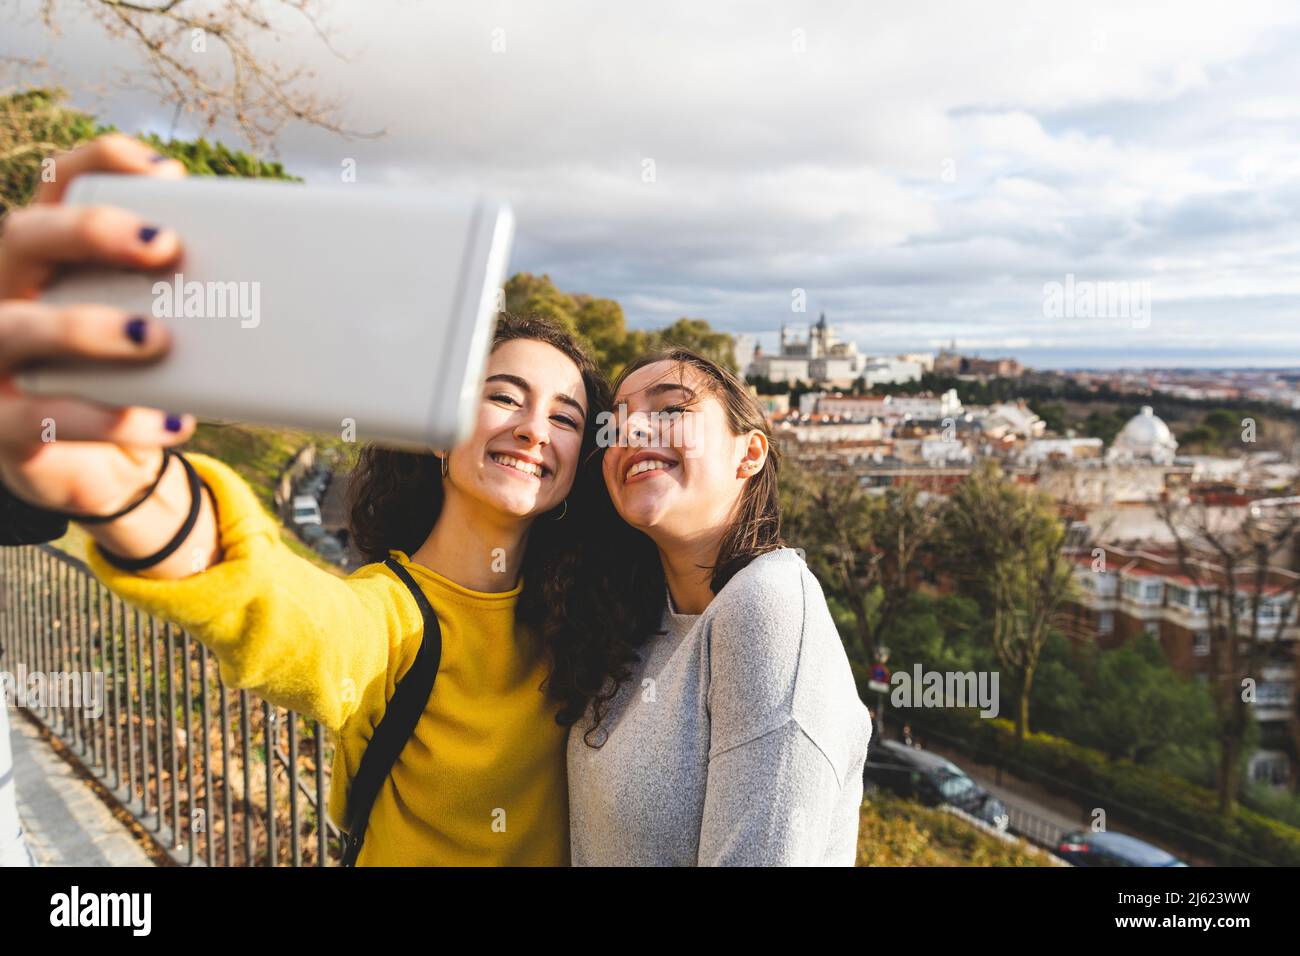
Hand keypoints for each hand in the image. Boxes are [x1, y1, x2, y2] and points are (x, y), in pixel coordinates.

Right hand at [0, 133, 196, 516]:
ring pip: (16, 328)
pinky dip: (111, 420)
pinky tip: (172, 421)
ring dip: (87, 328)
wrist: (99, 469)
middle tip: (166, 245)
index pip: (56, 188)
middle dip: (92, 232)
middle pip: (23, 236)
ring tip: (156, 338)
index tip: (166, 172)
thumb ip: (180, 290)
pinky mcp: (6, 427)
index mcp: (49, 260)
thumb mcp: (154, 327)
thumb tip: (259, 261)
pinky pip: (44, 420)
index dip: (100, 164)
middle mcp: (8, 296)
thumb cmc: (130, 378)